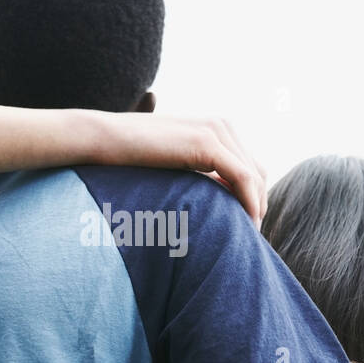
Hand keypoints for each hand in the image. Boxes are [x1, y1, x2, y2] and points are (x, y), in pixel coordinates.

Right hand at [95, 113, 267, 223]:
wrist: (104, 139)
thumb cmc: (129, 156)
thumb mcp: (172, 163)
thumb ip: (193, 171)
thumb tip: (207, 201)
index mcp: (215, 128)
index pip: (249, 166)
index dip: (253, 197)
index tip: (246, 226)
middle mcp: (220, 125)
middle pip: (257, 172)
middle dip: (258, 204)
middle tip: (251, 237)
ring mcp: (215, 131)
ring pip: (254, 176)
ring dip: (256, 207)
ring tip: (248, 236)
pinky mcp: (206, 143)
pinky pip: (242, 177)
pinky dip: (249, 202)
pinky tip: (246, 223)